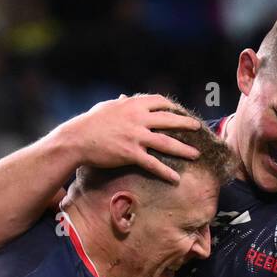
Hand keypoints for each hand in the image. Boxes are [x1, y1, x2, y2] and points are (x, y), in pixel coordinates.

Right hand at [61, 94, 201, 182]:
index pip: (159, 101)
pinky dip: (165, 171)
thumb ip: (120, 104)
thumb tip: (125, 97)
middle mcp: (138, 119)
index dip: (172, 106)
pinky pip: (153, 163)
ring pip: (166, 143)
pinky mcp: (131, 154)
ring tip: (196, 154)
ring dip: (183, 149)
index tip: (179, 111)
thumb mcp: (106, 108)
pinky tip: (175, 178)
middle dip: (186, 124)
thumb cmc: (90, 123)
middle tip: (198, 128)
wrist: (77, 139)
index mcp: (132, 105)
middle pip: (169, 120)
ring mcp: (136, 137)